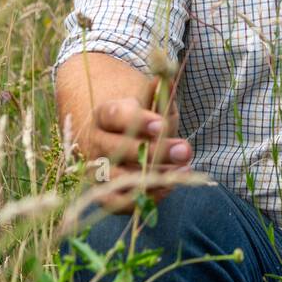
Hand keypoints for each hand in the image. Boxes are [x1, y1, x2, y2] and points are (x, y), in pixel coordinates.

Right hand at [76, 78, 192, 212]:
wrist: (117, 138)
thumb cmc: (140, 118)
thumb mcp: (151, 103)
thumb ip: (160, 95)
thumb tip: (167, 78)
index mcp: (104, 114)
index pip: (115, 115)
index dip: (138, 121)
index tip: (162, 125)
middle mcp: (95, 142)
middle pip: (119, 149)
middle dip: (156, 151)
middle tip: (185, 150)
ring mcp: (96, 169)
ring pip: (118, 178)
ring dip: (153, 177)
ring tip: (182, 170)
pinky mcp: (103, 192)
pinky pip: (118, 202)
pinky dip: (145, 198)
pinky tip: (170, 186)